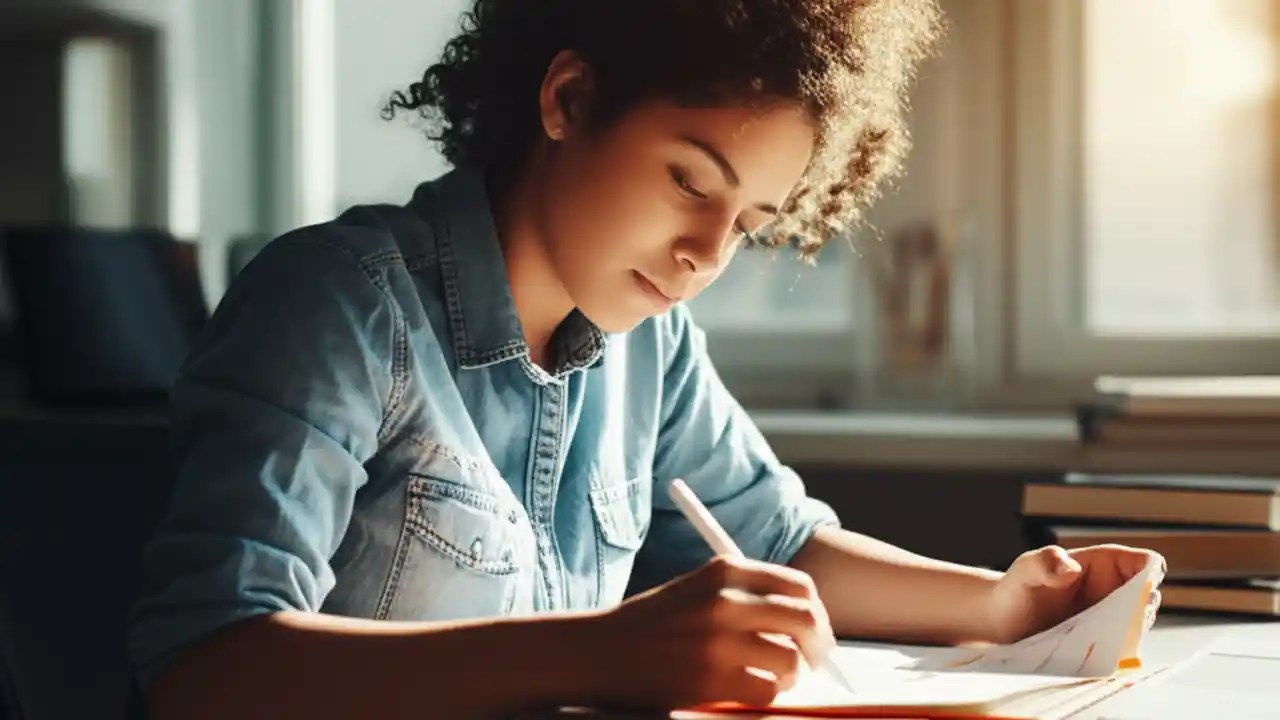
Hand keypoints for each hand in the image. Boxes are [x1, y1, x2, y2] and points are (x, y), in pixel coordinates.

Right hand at [589, 555, 834, 708]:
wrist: (599, 651)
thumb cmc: (653, 624)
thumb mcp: (698, 589)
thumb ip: (747, 597)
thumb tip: (807, 624)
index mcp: (725, 570)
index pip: (798, 587)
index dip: (815, 612)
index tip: (814, 629)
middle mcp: (725, 600)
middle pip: (805, 620)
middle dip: (818, 645)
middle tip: (814, 660)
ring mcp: (717, 641)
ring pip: (791, 660)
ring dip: (791, 674)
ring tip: (772, 677)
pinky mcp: (709, 680)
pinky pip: (767, 690)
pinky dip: (767, 694)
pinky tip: (748, 690)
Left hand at [987, 544, 1163, 643]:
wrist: (1003, 621)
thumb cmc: (1017, 587)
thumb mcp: (1025, 570)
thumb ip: (1044, 563)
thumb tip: (1069, 568)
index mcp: (1105, 563)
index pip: (1147, 563)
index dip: (1151, 577)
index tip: (1137, 595)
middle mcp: (1115, 590)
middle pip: (1151, 599)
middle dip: (1142, 613)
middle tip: (1115, 625)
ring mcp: (1112, 619)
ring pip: (1139, 627)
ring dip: (1129, 637)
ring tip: (1099, 642)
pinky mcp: (1105, 644)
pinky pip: (1124, 650)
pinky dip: (1118, 656)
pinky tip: (1097, 659)